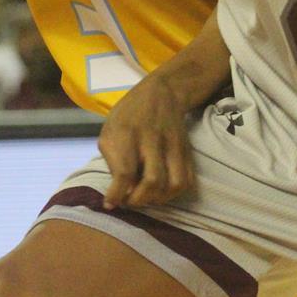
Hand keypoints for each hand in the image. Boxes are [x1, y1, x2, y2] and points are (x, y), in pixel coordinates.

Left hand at [97, 73, 194, 209]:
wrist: (162, 92)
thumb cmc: (128, 115)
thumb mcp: (109, 130)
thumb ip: (112, 160)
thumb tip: (121, 192)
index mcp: (127, 133)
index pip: (125, 171)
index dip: (117, 194)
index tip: (110, 204)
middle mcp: (153, 139)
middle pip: (153, 180)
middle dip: (139, 200)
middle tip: (129, 201)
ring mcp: (173, 145)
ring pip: (174, 183)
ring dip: (159, 199)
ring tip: (146, 198)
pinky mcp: (187, 151)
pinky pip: (187, 180)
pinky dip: (174, 193)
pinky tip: (161, 191)